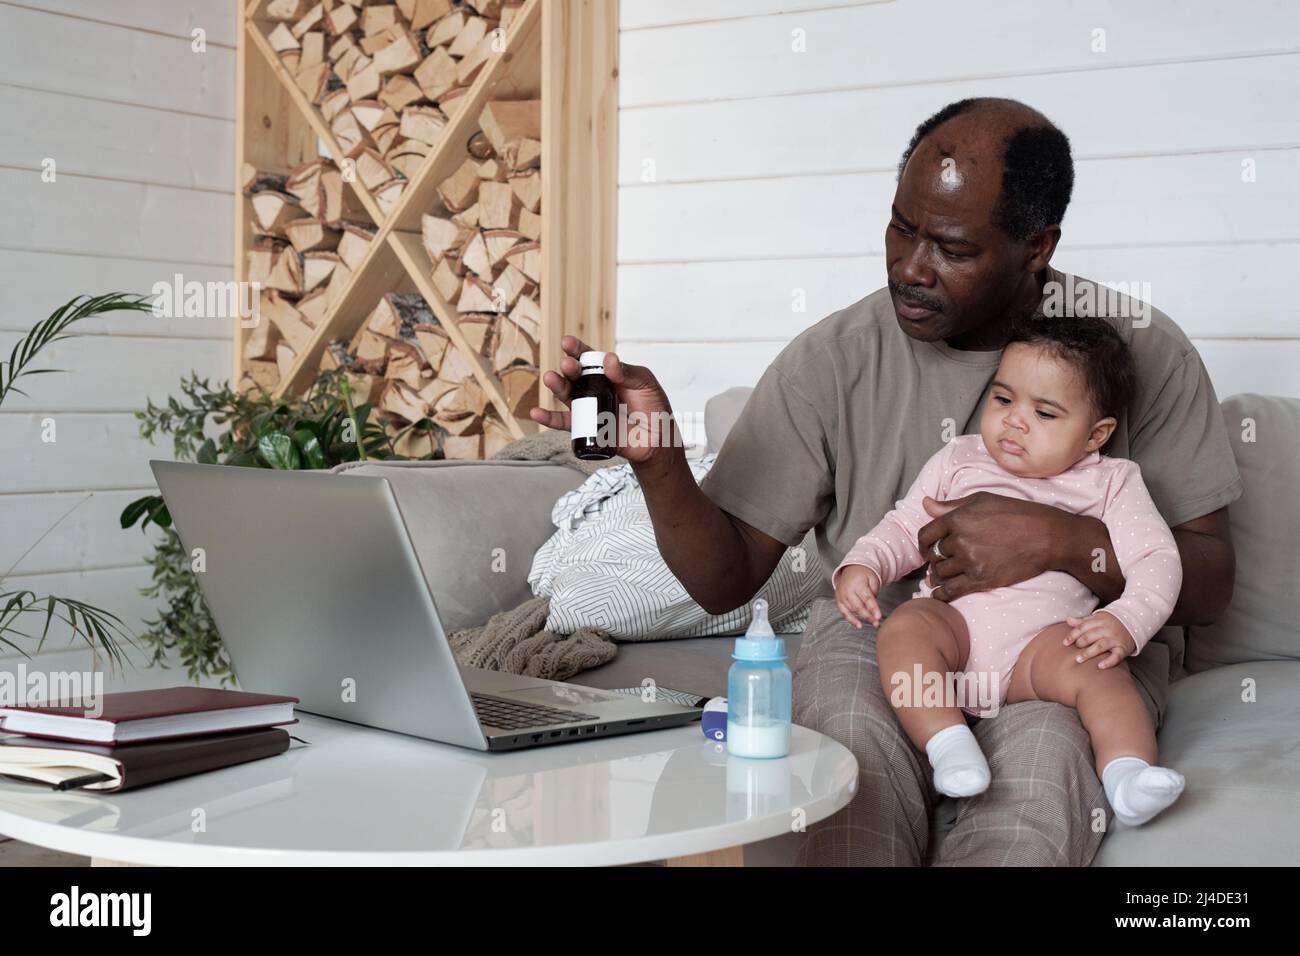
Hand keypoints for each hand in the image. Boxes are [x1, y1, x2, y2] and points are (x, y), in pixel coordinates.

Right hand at [527, 335, 679, 467]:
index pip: (590, 358)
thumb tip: (609, 358)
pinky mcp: (586, 428)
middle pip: (576, 375)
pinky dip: (549, 419)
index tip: (567, 342)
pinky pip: (564, 423)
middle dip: (569, 368)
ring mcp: (588, 408)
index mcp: (608, 373)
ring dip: (557, 386)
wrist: (657, 440)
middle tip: (569, 365)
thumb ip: (628, 372)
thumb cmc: (653, 408)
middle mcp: (594, 388)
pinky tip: (536, 413)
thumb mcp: (646, 384)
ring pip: (567, 395)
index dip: (578, 349)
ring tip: (550, 379)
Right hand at [835, 565, 882, 629]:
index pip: (867, 598)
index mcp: (858, 584)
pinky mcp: (838, 600)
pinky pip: (843, 612)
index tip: (879, 617)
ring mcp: (841, 596)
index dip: (873, 608)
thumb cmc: (864, 575)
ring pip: (851, 611)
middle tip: (877, 623)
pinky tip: (858, 625)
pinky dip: (850, 620)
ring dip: (861, 619)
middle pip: (858, 607)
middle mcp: (847, 590)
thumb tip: (873, 608)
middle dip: (868, 616)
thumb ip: (874, 593)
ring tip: (872, 623)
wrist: (852, 569)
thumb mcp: (873, 580)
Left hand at [916, 492, 1066, 601]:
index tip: (927, 549)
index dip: (923, 544)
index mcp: (957, 519)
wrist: (1046, 536)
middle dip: (935, 559)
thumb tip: (925, 503)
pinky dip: (941, 594)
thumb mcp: (982, 501)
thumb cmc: (1016, 514)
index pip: (925, 534)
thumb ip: (951, 506)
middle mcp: (960, 540)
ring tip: (942, 576)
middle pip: (934, 555)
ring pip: (941, 573)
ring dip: (939, 576)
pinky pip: (951, 591)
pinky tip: (939, 594)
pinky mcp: (982, 580)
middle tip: (940, 563)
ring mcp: (970, 561)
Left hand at [1063, 611, 1135, 667]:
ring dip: (1089, 653)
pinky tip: (1100, 666)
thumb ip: (1083, 621)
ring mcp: (1115, 639)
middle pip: (1091, 635)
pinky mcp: (1123, 648)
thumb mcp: (1098, 619)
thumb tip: (1068, 620)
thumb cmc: (1110, 623)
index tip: (1065, 643)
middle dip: (1080, 643)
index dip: (1073, 635)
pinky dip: (1109, 661)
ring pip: (1101, 645)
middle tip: (1073, 651)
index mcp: (1099, 620)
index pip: (1083, 627)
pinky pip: (1117, 655)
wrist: (1134, 623)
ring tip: (1079, 659)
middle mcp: (1107, 629)